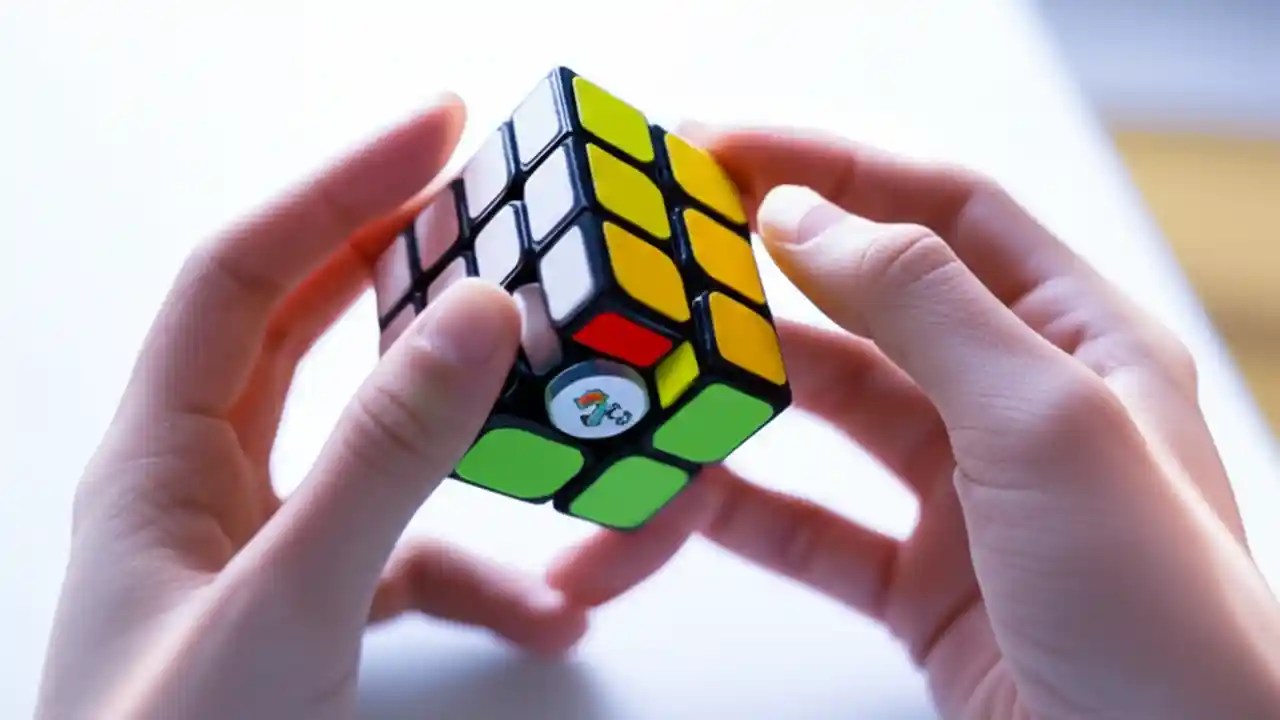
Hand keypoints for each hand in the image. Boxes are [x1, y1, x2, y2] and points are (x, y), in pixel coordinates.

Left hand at [35, 96, 634, 719]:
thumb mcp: (288, 603)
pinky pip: (407, 560)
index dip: (339, 189)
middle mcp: (203, 491)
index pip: (247, 274)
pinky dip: (482, 568)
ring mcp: (260, 555)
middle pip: (304, 331)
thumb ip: (384, 459)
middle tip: (486, 209)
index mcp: (160, 461)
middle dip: (397, 264)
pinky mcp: (310, 619)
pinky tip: (545, 603)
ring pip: (368, 442)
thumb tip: (474, 316)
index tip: (433, 135)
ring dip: (457, 422)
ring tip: (535, 389)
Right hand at [550, 126, 1279, 717]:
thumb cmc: (1162, 618)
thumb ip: (924, 306)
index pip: (942, 211)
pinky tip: (683, 494)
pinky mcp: (923, 585)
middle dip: (765, 281)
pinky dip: (740, 508)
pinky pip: (812, 527)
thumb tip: (806, 217)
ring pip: (829, 419)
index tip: (728, 157)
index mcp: (1077, 342)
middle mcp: (1018, 408)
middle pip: (868, 310)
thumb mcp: (1046, 424)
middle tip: (670, 259)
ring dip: (740, 399)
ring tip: (660, 382)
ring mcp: (968, 499)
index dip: (833, 169)